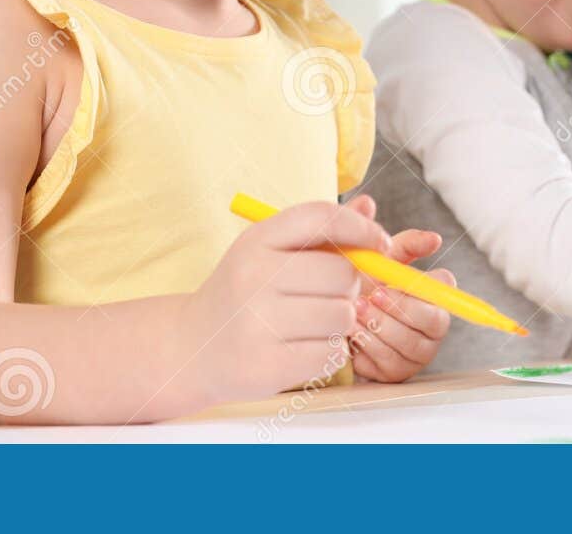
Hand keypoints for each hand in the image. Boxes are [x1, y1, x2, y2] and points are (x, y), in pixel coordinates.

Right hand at [178, 201, 386, 407]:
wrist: (192, 345)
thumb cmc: (244, 292)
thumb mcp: (271, 251)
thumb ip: (321, 231)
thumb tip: (369, 206)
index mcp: (257, 240)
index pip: (322, 217)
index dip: (361, 227)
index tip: (379, 242)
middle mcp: (254, 277)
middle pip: (342, 273)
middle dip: (348, 286)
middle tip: (330, 294)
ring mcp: (257, 323)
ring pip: (342, 317)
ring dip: (339, 323)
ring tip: (313, 323)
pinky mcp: (265, 365)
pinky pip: (331, 355)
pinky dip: (329, 353)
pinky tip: (303, 348)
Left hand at [344, 194, 452, 381]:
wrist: (332, 320)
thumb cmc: (357, 284)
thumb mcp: (361, 257)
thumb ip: (366, 230)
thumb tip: (367, 203)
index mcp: (431, 290)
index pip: (445, 287)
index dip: (422, 285)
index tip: (393, 280)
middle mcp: (432, 323)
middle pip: (432, 320)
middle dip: (399, 308)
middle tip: (371, 296)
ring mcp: (418, 351)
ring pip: (408, 343)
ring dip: (379, 327)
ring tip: (354, 313)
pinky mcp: (399, 373)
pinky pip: (389, 364)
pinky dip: (368, 348)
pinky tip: (352, 336)